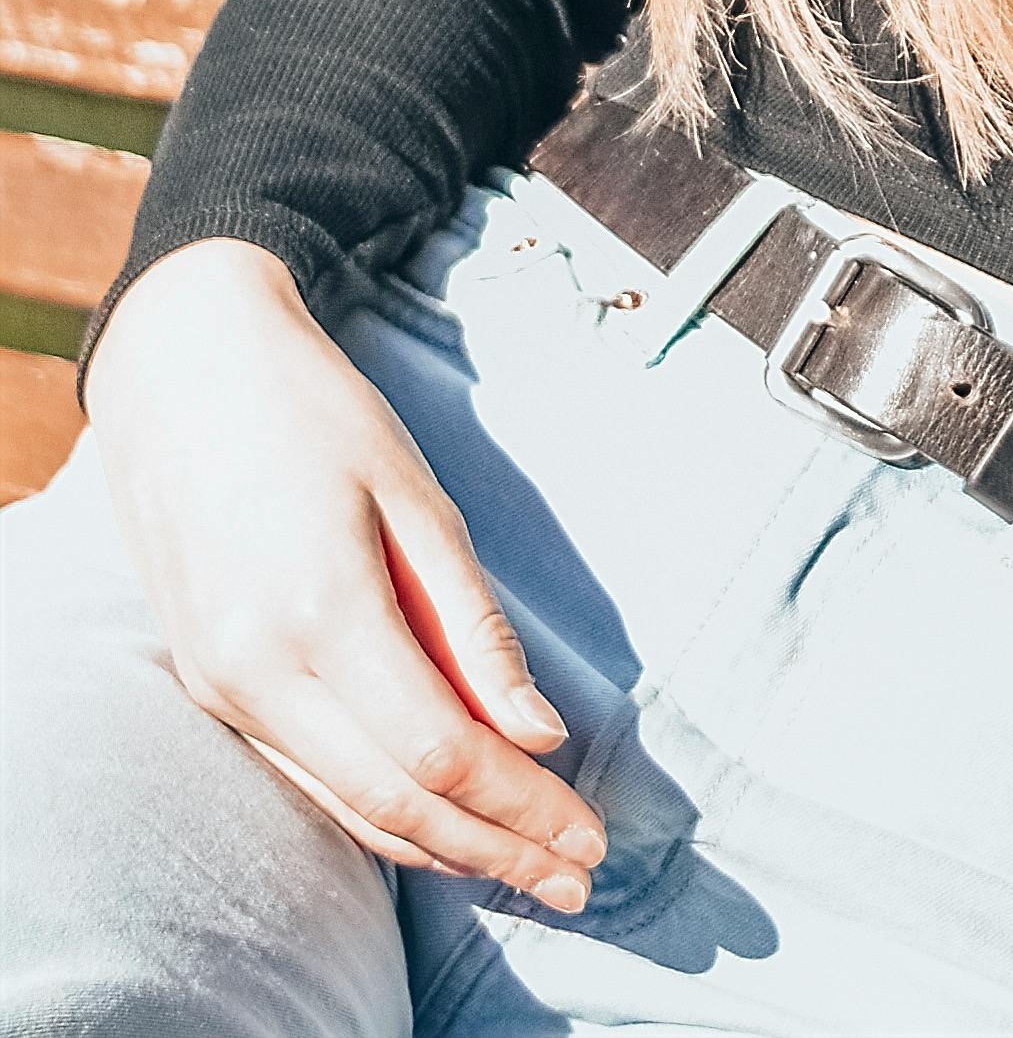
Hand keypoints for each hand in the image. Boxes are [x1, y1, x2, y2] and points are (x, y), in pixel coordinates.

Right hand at [83, 239, 607, 906]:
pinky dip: (380, 810)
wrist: (184, 371)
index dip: (521, 808)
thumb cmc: (315, 414)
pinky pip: (308, 775)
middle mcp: (258, 672)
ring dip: (442, 848)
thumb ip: (472, 626)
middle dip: (493, 852)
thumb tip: (538, 735)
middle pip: (394, 803)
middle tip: (577, 879)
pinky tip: (442, 820)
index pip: (439, 754)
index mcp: (321, 613)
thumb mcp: (415, 498)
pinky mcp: (211, 686)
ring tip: (526, 869)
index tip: (590, 836)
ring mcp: (223, 688)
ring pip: (347, 806)